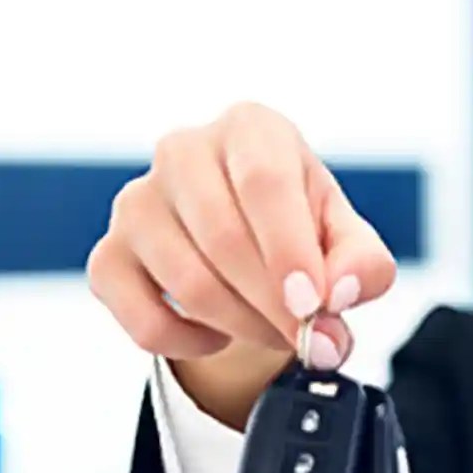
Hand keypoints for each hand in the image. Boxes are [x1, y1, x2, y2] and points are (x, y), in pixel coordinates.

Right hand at [87, 102, 397, 422]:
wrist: (250, 250)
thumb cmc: (303, 233)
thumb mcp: (350, 242)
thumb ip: (363, 266)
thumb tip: (335, 295)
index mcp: (251, 129)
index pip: (264, 181)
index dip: (289, 249)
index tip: (313, 304)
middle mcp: (183, 151)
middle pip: (223, 235)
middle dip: (273, 303)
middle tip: (309, 337)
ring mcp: (136, 203)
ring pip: (187, 281)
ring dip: (243, 326)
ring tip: (278, 334)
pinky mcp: (109, 256)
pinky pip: (144, 320)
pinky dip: (191, 344)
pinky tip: (221, 335)